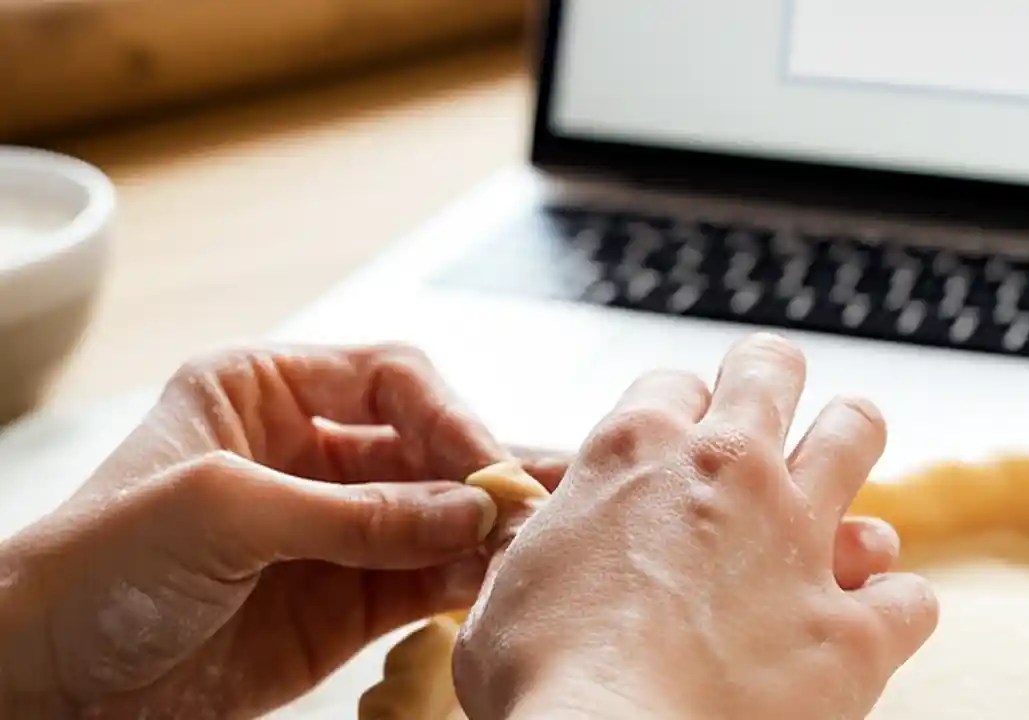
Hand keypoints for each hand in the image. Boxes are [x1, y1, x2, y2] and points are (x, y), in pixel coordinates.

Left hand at [0, 345, 554, 717]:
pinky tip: (496, 582)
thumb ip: (354, 512)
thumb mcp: (223, 511)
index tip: (485, 468)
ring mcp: (332, 529)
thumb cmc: (97, 568)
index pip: (390, 379)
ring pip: (437, 515)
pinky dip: (463, 581)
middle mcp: (307, 452)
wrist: (49, 685)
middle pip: (426, 445)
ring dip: (485, 529)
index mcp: (264, 391)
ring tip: (538, 543)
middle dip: (480, 473)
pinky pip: (423, 580)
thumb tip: (470, 511)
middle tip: (533, 504)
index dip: (447, 416)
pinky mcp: (344, 601)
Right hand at [453, 334, 937, 719]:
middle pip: (772, 370)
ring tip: (837, 487)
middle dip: (769, 379)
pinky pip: (907, 595)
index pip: (671, 385)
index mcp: (637, 451)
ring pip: (857, 434)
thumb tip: (555, 539)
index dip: (674, 413)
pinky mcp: (854, 628)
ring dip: (850, 448)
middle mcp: (728, 470)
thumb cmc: (541, 676)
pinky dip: (890, 607)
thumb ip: (552, 542)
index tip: (671, 445)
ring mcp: (800, 540)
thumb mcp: (514, 584)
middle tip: (763, 411)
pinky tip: (868, 623)